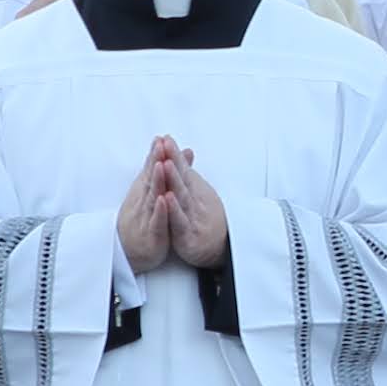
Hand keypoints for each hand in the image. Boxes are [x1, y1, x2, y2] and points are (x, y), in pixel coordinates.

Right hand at [113, 138, 183, 274]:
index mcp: (144, 192)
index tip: (162, 138)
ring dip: (157, 180)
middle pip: (150, 178)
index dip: (156, 154)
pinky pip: (156, 221)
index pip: (150, 170)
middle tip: (161, 144)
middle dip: (155, 161)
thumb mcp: (152, 195)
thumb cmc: (141, 221)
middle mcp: (143, 201)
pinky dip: (159, 210)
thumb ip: (164, 174)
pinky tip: (164, 200)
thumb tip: (176, 151)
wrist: (126, 253)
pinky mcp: (152, 234)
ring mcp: (146, 217)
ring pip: (152, 197)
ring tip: (161, 165)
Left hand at [159, 143, 229, 272]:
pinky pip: (180, 221)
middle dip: (174, 160)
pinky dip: (174, 209)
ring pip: (182, 195)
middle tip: (165, 144)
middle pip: (183, 177)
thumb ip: (188, 173)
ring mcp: (193, 216)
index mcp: (194, 190)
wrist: (221, 247)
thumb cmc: (207, 218)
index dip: (174, 154)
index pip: (183, 169)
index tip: (165, 138)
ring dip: (174, 179)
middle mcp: (195, 200)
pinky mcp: (189, 234)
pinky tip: (166, 198)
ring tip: (165, 164)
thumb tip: (184, 151)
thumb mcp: (198, 192)